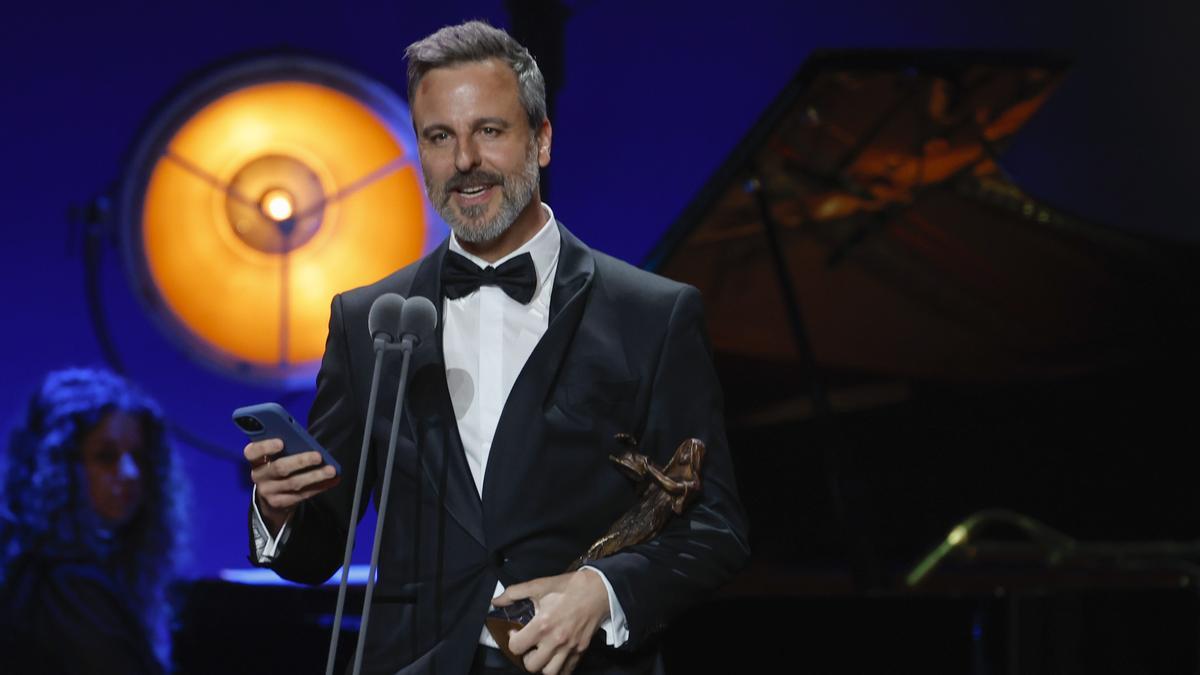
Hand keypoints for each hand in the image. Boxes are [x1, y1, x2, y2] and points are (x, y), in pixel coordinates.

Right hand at [244, 439, 338, 534]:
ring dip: (315, 476)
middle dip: (300, 461)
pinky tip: (331, 481)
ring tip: (331, 470)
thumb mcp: (275, 456)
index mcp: (256, 459)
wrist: (271, 495)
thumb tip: (306, 443)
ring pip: (294, 483)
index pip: (252, 452)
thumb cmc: (278, 465)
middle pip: (279, 468)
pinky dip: (318, 487)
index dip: (265, 447)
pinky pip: (301, 495)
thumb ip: (286, 448)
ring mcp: (268, 492)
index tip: (281, 442)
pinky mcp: (280, 503)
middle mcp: (259, 476)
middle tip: (318, 456)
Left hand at [493, 570, 609, 674]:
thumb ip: (514, 593)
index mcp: (543, 625)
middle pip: (531, 665)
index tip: (516, 632)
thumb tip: (495, 601)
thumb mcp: (539, 585)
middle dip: (525, 656)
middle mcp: (555, 641)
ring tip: (542, 653)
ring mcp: (569, 648)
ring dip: (542, 666)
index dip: (512, 640)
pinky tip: (555, 656)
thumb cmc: (568, 587)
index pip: (516, 647)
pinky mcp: (581, 651)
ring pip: (549, 673)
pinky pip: (567, 671)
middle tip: (529, 645)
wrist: (599, 589)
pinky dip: (559, 668)